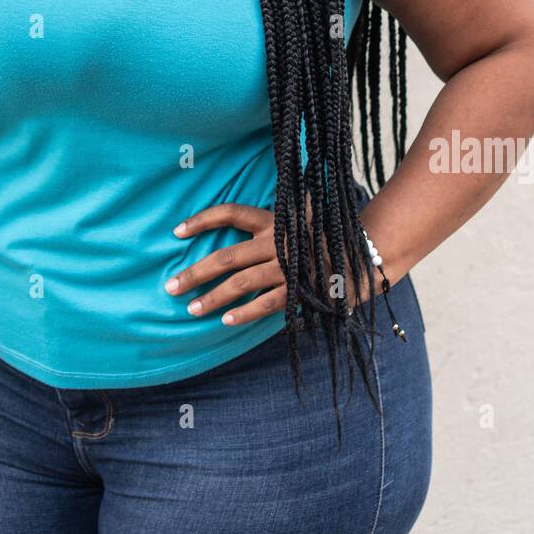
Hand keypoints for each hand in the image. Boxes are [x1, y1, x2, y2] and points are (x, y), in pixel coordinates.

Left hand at [164, 201, 375, 326]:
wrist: (363, 255)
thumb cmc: (326, 236)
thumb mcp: (300, 217)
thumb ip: (276, 218)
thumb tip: (249, 220)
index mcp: (274, 220)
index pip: (230, 213)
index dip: (201, 220)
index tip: (176, 230)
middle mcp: (275, 242)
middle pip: (226, 256)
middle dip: (195, 272)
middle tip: (171, 286)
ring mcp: (285, 267)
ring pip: (240, 283)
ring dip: (212, 297)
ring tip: (191, 308)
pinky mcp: (298, 290)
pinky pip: (265, 304)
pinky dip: (244, 313)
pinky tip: (224, 320)